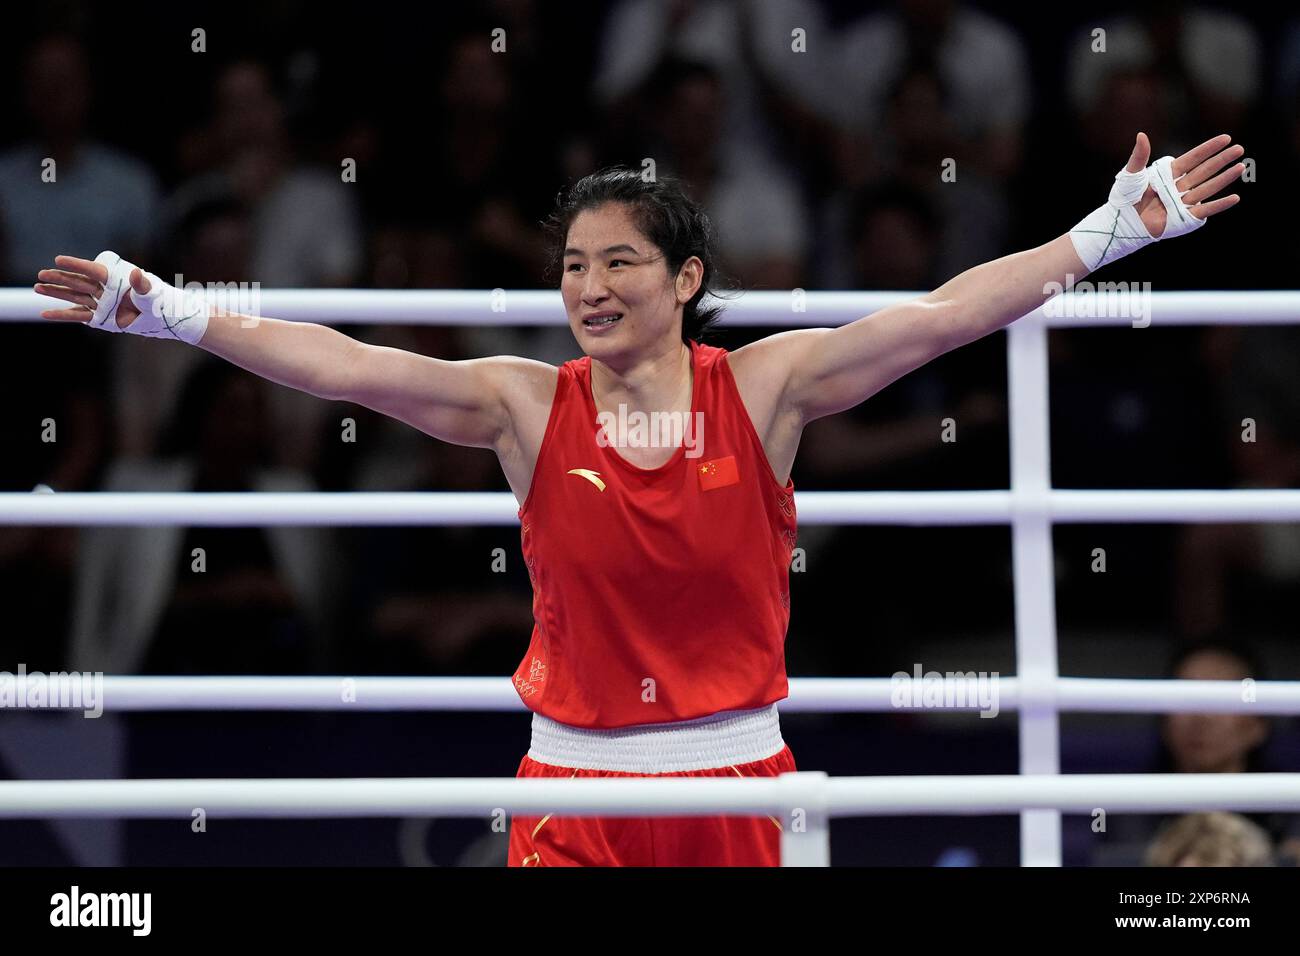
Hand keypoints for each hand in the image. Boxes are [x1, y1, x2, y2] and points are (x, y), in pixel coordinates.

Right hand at [35, 254, 151, 328]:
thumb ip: (141, 285)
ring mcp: (98, 303)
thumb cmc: (156, 300)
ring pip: (73, 297)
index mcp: (114, 278)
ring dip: (56, 293)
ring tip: (37, 287)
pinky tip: (45, 314)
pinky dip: (62, 315)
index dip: (76, 265)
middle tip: (41, 273)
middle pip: (78, 282)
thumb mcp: (150, 293)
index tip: (59, 259)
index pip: (92, 270)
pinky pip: (77, 315)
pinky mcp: (97, 317)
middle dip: (60, 278)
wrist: (159, 317)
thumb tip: (136, 273)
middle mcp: (102, 289)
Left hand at [1126, 132, 1243, 236]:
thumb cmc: (1124, 198)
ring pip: (1208, 187)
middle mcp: (1179, 186)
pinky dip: (1220, 205)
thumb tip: (1142, 135)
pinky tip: (1235, 197)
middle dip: (1222, 160)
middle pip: (1205, 171)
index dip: (1209, 148)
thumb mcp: (1132, 174)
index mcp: (1169, 174)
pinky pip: (1205, 210)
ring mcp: (1183, 202)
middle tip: (1239, 149)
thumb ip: (1139, 156)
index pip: (1193, 158)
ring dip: (1225, 178)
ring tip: (1241, 167)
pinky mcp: (1184, 218)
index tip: (1226, 138)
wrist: (1121, 223)